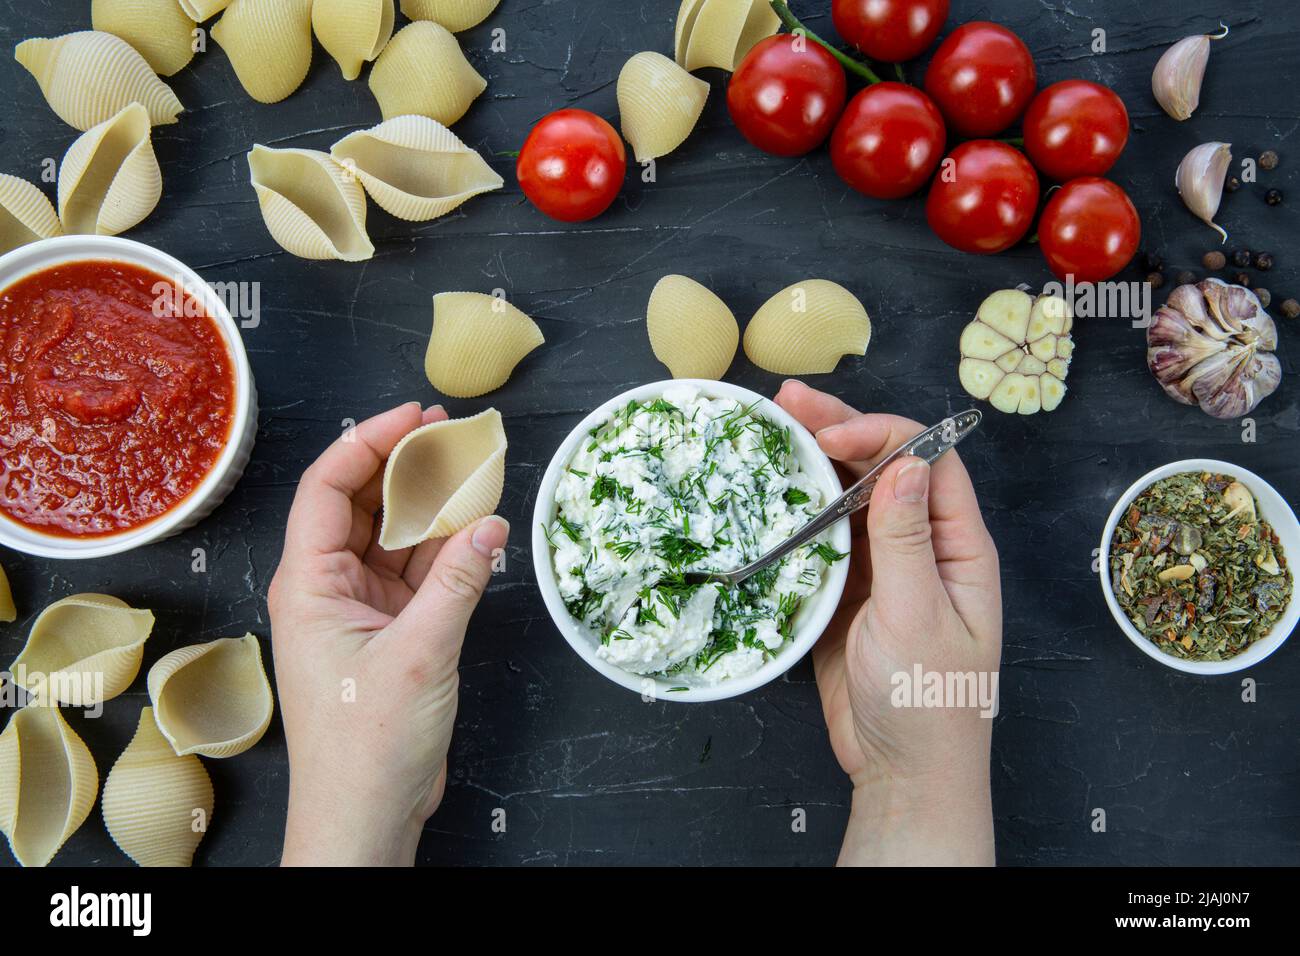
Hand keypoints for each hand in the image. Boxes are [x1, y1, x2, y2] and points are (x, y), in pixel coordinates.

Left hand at [269, 403, 508, 865]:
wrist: (366, 816)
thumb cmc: (365, 748)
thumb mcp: (419, 654)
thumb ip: (459, 582)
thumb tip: (491, 524)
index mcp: (308, 584)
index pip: (329, 487)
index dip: (369, 441)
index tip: (414, 416)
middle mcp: (327, 588)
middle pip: (363, 504)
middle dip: (404, 465)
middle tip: (451, 433)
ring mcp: (359, 610)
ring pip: (395, 538)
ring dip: (432, 508)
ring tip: (474, 473)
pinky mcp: (390, 632)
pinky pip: (418, 574)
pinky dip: (448, 552)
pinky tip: (478, 531)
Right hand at [775, 381, 1001, 865]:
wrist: (901, 770)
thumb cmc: (929, 702)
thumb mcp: (918, 618)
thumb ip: (907, 540)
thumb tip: (903, 463)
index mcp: (959, 547)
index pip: (927, 464)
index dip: (883, 435)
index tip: (832, 435)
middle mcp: (922, 545)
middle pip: (884, 469)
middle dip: (840, 429)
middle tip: (788, 401)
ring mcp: (882, 566)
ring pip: (848, 498)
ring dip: (813, 461)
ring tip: (772, 426)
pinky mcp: (846, 590)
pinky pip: (822, 538)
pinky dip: (796, 510)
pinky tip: (769, 488)